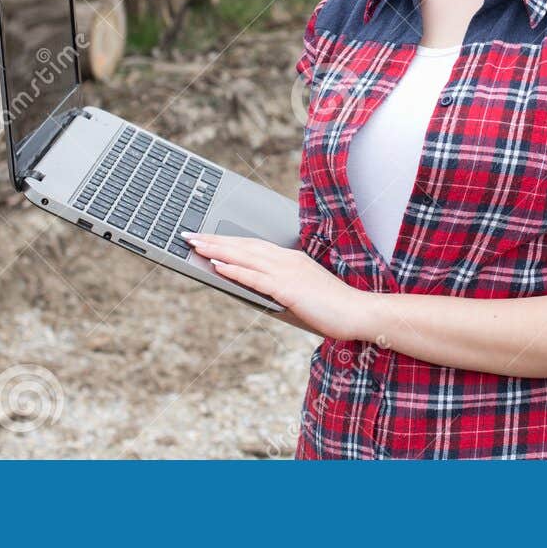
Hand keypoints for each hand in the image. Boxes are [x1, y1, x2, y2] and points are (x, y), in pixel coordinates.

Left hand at [183, 232, 379, 340]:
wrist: (357, 312)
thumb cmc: (331, 308)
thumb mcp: (298, 296)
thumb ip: (274, 292)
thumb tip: (246, 293)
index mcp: (290, 259)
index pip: (252, 246)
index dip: (227, 241)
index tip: (207, 238)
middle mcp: (287, 260)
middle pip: (244, 246)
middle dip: (215, 240)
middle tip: (189, 235)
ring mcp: (287, 272)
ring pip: (245, 257)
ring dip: (218, 250)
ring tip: (196, 245)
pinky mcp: (288, 288)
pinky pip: (255, 277)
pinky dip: (234, 270)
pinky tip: (217, 265)